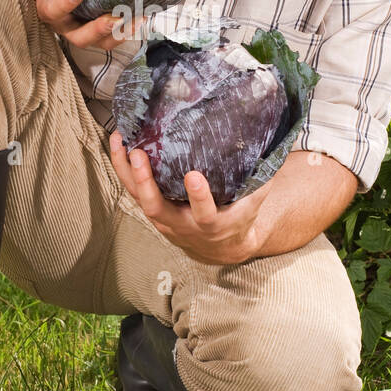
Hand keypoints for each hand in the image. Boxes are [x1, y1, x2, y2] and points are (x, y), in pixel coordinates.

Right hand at [0, 0, 142, 51]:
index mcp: (47, 7)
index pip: (51, 11)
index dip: (63, 5)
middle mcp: (67, 23)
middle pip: (80, 37)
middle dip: (96, 30)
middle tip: (113, 17)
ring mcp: (86, 28)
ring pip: (102, 42)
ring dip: (120, 33)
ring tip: (137, 17)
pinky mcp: (102, 30)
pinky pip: (117, 37)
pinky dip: (131, 29)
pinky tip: (146, 15)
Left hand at [108, 131, 273, 265]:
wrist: (221, 248)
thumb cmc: (239, 218)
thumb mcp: (254, 203)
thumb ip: (261, 179)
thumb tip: (273, 144)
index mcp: (211, 225)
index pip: (204, 214)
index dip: (199, 198)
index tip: (195, 177)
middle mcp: (182, 225)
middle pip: (157, 208)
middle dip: (146, 182)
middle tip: (139, 155)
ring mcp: (163, 219)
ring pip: (138, 198)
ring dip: (127, 171)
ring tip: (121, 142)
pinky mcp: (151, 209)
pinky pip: (132, 190)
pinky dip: (123, 169)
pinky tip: (118, 144)